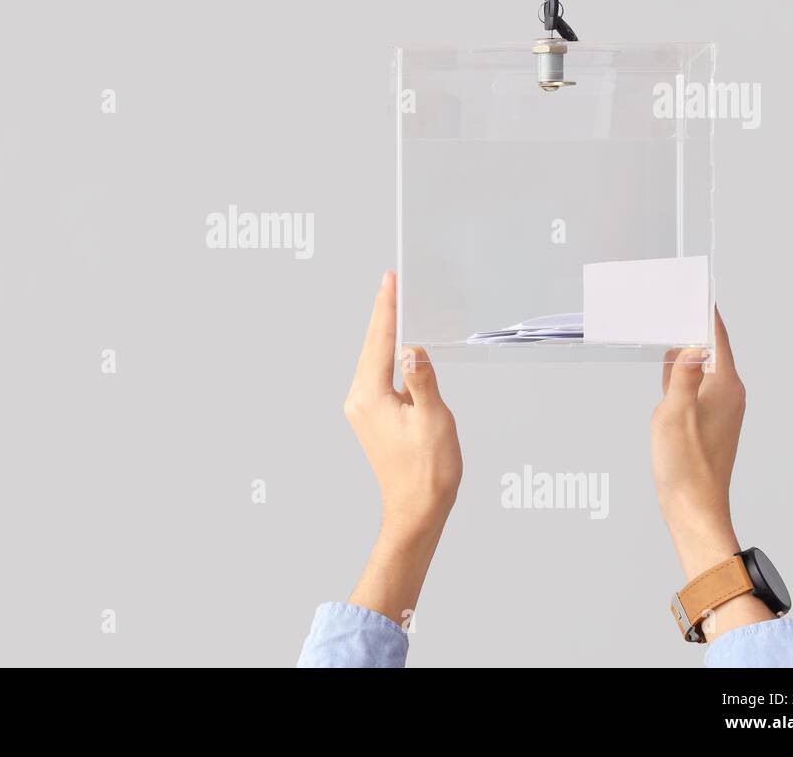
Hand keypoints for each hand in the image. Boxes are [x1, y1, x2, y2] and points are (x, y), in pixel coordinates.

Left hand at [343, 271, 461, 624]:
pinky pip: (378, 375)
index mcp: (370, 396)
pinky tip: (398, 346)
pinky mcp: (371, 416)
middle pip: (372, 346)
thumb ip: (422, 380)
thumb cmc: (428, 471)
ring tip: (396, 305)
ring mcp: (362, 409)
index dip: (387, 309)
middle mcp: (359, 399)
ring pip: (373, 360)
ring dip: (385, 334)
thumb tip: (412, 347)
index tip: (390, 281)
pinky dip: (387, 355)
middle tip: (391, 283)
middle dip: (383, 314)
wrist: (416, 510)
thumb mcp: (433, 420)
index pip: (380, 342)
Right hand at [651, 308, 772, 638]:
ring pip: (696, 369)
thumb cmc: (685, 468)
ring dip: (678, 357)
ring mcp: (719, 409)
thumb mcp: (674, 414)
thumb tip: (688, 343)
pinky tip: (661, 382)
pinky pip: (692, 388)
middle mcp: (727, 394)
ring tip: (657, 338)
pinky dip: (676, 379)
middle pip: (705, 348)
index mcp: (725, 386)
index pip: (715, 336)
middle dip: (684, 329)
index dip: (702, 310)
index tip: (693, 286)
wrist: (693, 511)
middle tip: (660, 307)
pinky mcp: (708, 422)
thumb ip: (680, 375)